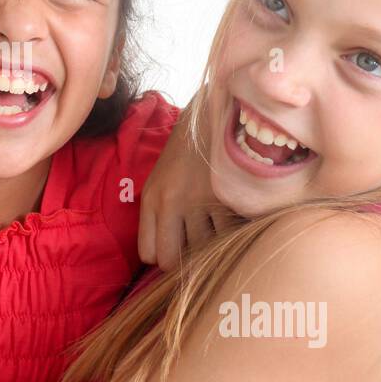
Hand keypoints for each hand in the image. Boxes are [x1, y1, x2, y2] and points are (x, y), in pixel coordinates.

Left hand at [139, 89, 219, 270]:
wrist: (211, 119)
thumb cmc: (183, 157)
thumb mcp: (158, 184)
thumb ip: (155, 220)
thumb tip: (161, 262)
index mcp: (151, 199)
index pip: (148, 254)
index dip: (162, 258)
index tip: (174, 250)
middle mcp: (170, 202)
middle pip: (173, 260)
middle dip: (185, 261)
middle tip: (196, 249)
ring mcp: (199, 200)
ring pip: (203, 249)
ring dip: (210, 246)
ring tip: (215, 231)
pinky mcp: (227, 195)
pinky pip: (229, 233)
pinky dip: (231, 232)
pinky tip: (231, 220)